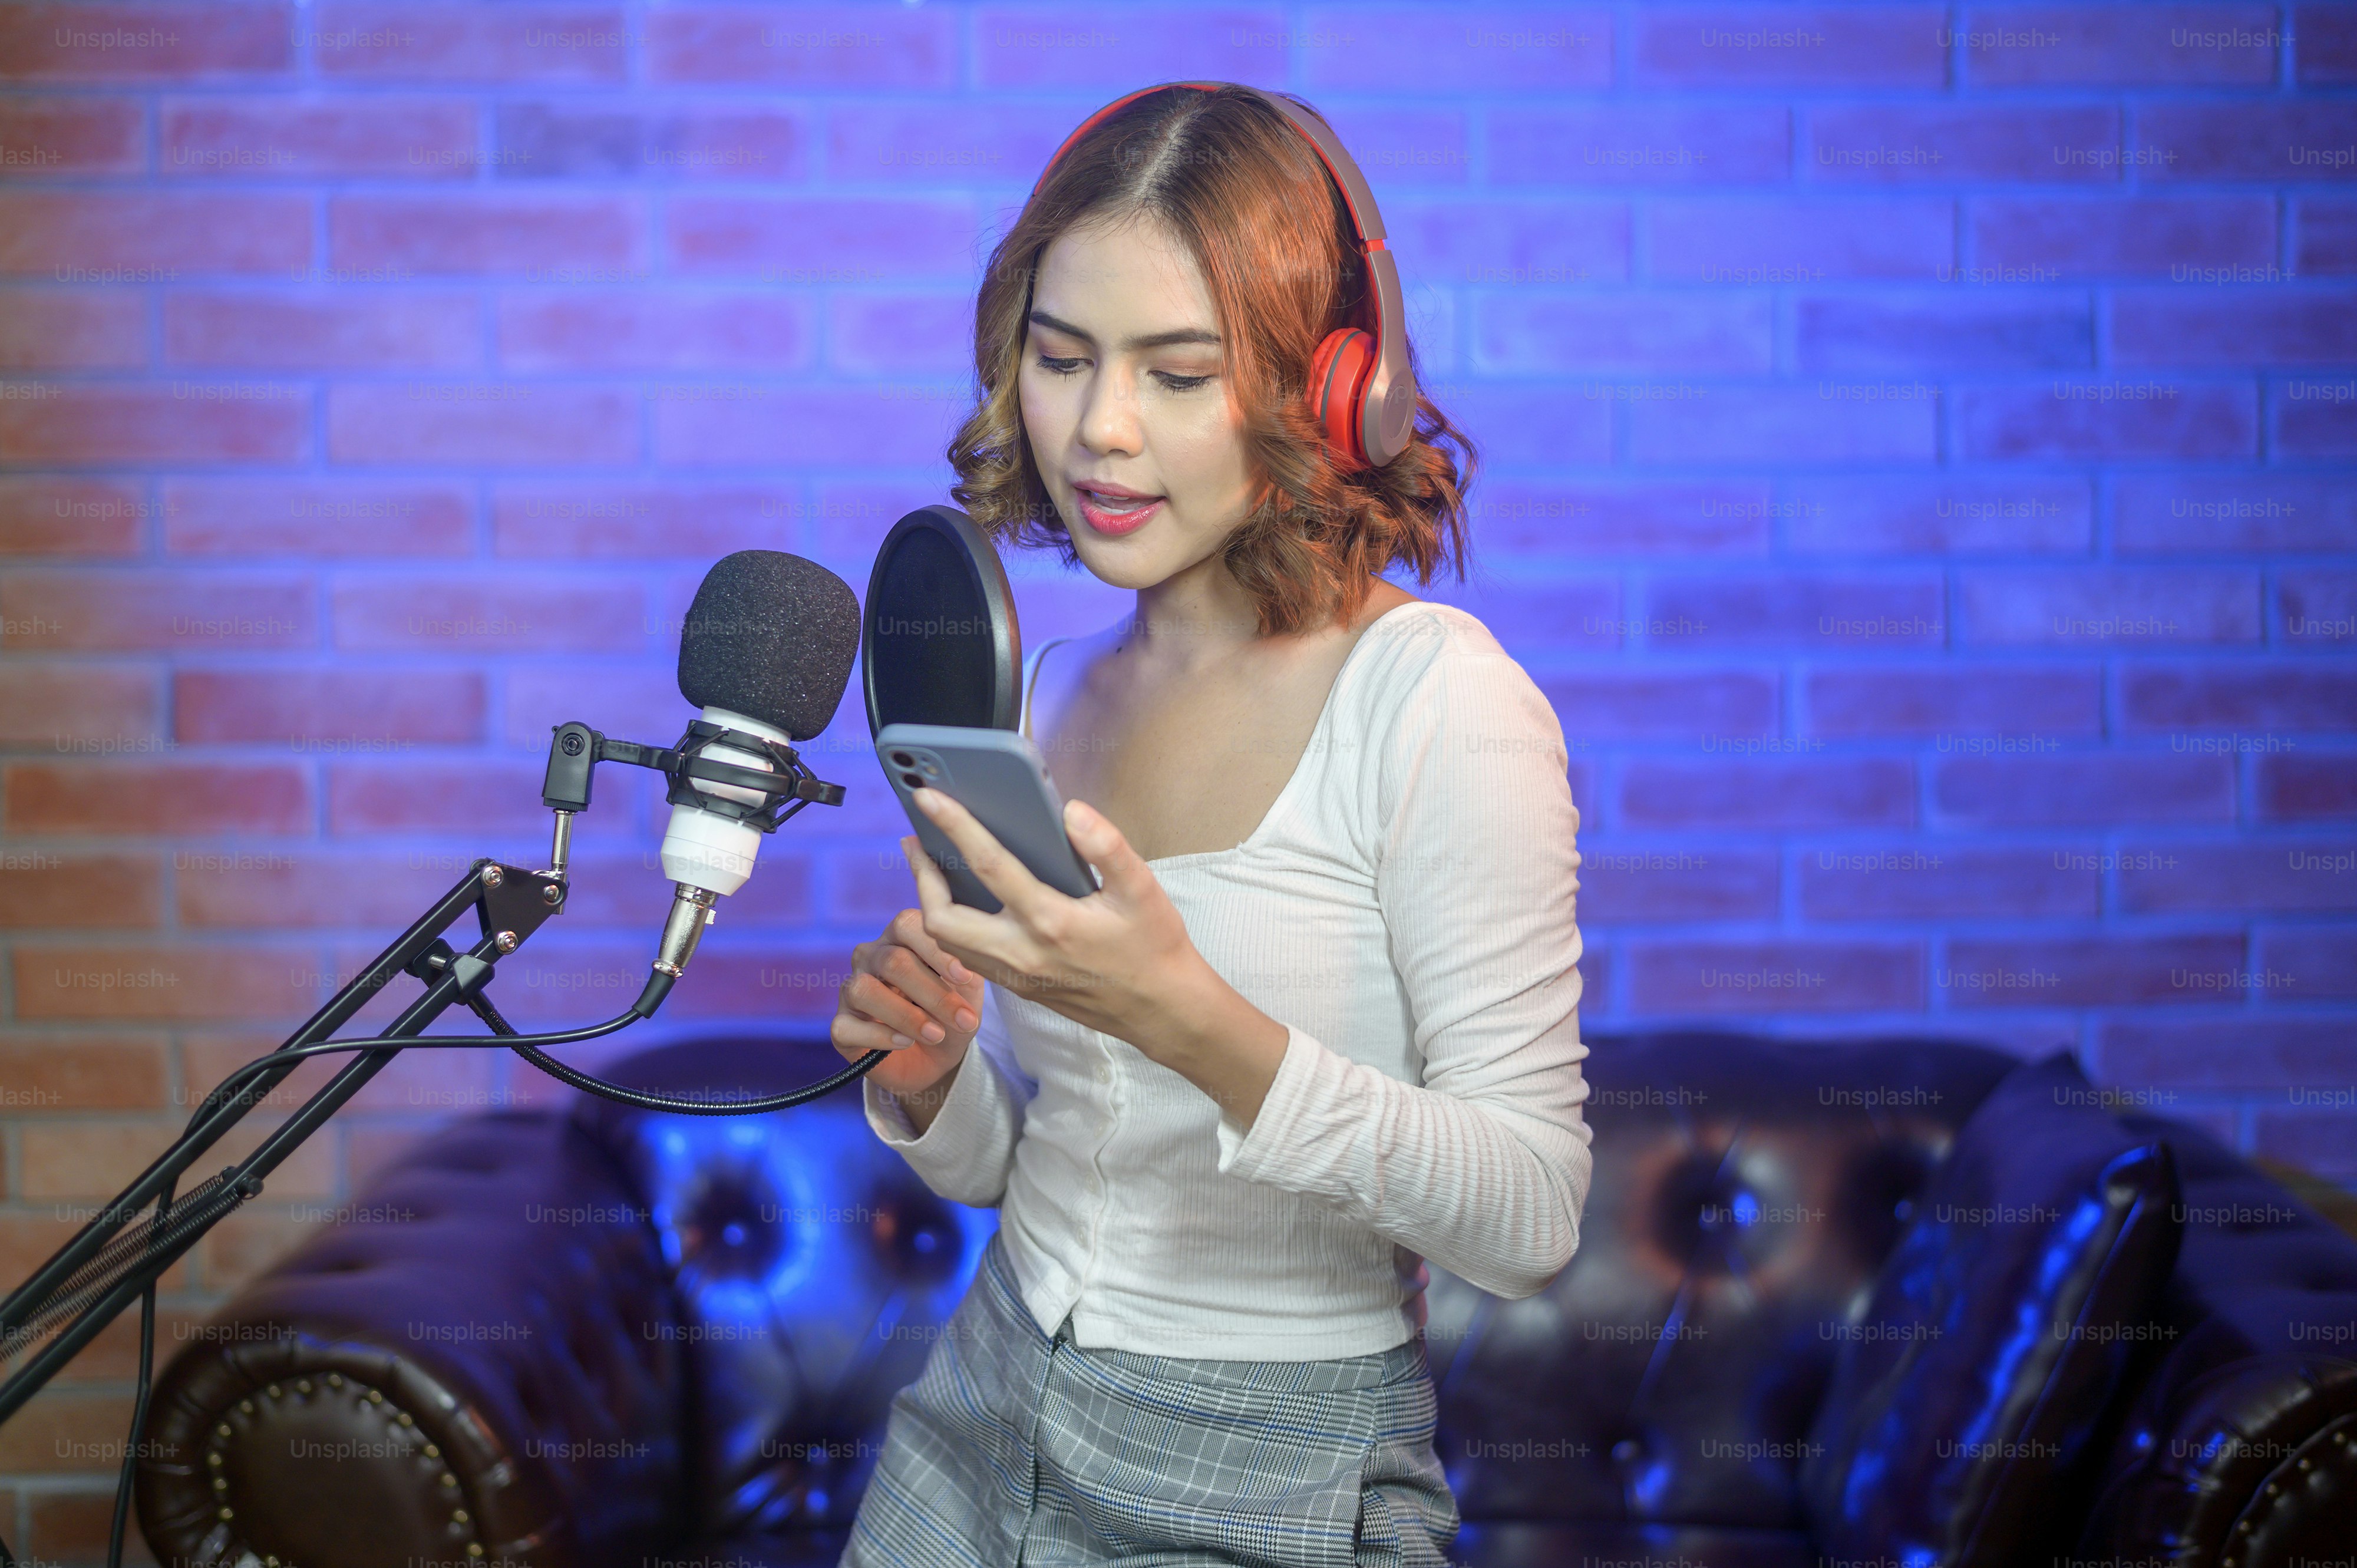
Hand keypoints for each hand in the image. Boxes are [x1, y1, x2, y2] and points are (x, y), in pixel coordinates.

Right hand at [831, 890, 985, 1100]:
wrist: (935, 1059)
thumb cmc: (949, 1013)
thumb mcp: (967, 993)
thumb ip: (967, 975)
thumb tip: (966, 968)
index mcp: (901, 937)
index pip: (908, 925)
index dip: (935, 949)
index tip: (963, 976)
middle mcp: (871, 957)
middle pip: (892, 961)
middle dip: (932, 993)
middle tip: (962, 1019)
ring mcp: (851, 989)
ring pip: (864, 990)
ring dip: (906, 1016)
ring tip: (935, 1034)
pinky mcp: (841, 1026)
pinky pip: (848, 1026)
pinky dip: (880, 1036)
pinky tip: (905, 1043)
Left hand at [905, 790, 1287, 1130]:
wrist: (1160, 1009)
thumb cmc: (1153, 947)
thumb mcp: (1142, 889)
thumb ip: (1107, 847)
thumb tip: (1071, 812)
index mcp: (1051, 921)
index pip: (988, 865)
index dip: (954, 826)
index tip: (928, 798)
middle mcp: (1022, 953)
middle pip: (942, 918)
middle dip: (921, 876)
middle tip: (915, 841)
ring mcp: (1016, 975)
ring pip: (948, 943)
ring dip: (930, 903)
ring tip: (930, 868)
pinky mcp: (1018, 988)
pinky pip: (967, 957)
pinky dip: (951, 927)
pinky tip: (961, 904)